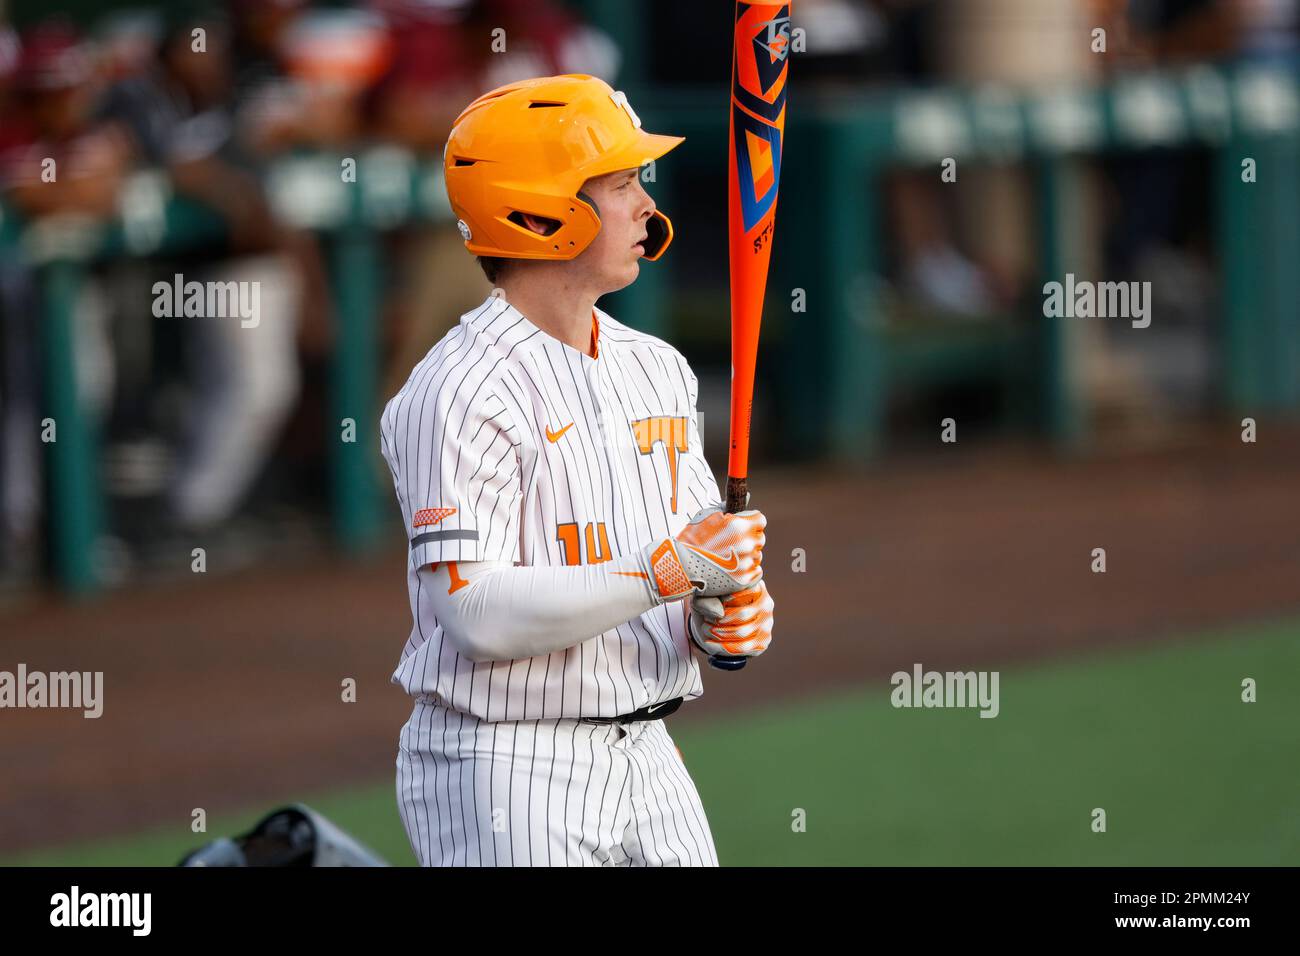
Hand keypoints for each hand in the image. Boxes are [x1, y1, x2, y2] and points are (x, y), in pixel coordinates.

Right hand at [643, 506, 765, 602]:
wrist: (680, 567)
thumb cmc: (691, 540)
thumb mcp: (707, 516)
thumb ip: (727, 509)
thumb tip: (741, 504)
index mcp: (739, 526)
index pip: (760, 520)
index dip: (751, 521)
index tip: (744, 525)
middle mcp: (747, 544)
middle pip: (759, 538)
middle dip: (749, 538)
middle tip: (731, 542)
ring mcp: (747, 563)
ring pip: (756, 555)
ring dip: (747, 554)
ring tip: (727, 557)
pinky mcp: (744, 579)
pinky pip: (755, 571)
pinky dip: (746, 569)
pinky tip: (731, 568)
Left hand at [687, 580, 773, 661]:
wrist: (713, 623)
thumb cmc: (710, 602)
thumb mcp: (703, 596)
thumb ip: (706, 599)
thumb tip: (719, 614)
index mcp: (754, 584)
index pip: (743, 592)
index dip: (724, 599)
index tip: (711, 601)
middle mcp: (766, 603)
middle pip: (742, 615)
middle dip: (719, 620)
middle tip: (706, 620)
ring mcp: (767, 624)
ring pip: (741, 632)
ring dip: (718, 634)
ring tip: (706, 629)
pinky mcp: (762, 642)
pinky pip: (742, 648)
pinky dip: (721, 648)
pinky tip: (709, 643)